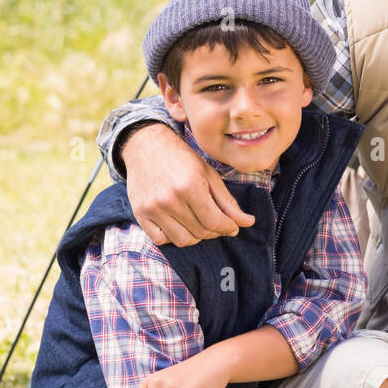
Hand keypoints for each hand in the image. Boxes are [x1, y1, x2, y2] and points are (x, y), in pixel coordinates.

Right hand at [123, 123, 254, 246]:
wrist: (147, 146)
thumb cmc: (182, 158)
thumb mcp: (209, 175)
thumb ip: (228, 201)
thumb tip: (248, 222)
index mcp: (190, 186)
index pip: (214, 221)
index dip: (228, 228)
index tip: (233, 227)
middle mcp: (170, 200)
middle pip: (200, 232)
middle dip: (215, 231)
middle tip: (218, 222)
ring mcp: (152, 208)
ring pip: (182, 240)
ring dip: (197, 237)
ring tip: (200, 223)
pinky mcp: (140, 214)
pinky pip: (161, 240)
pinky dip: (174, 237)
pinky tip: (181, 225)